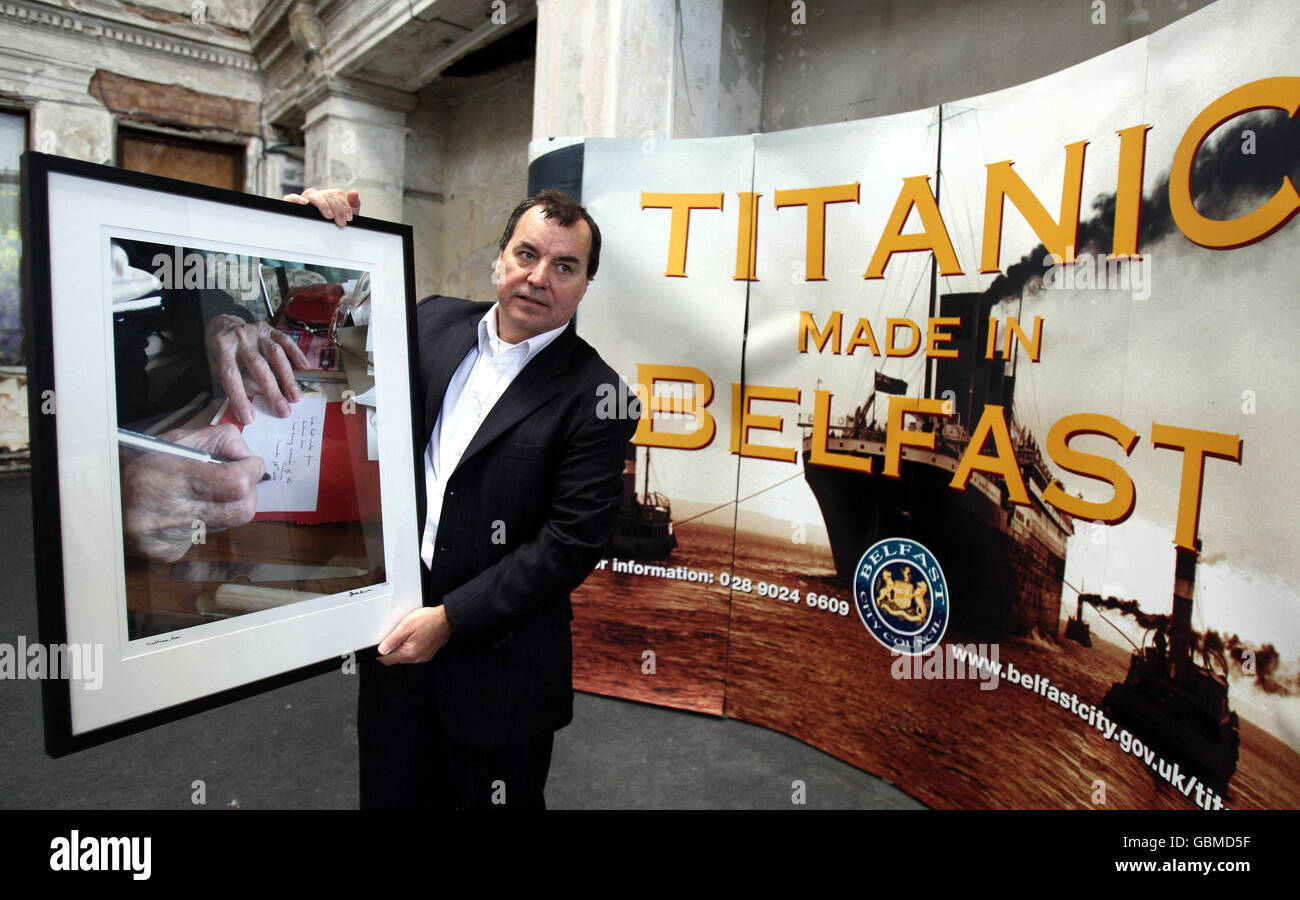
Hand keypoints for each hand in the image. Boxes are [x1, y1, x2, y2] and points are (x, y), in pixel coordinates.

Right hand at [121, 424, 264, 561]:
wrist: (101, 497)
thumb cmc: (142, 464)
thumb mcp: (177, 440)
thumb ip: (220, 441)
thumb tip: (250, 458)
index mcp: (169, 476)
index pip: (235, 483)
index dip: (251, 472)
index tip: (252, 465)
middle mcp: (168, 511)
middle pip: (241, 510)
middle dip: (248, 493)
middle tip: (239, 481)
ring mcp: (168, 537)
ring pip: (226, 525)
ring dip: (225, 508)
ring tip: (205, 494)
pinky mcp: (166, 553)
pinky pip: (205, 539)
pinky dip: (204, 524)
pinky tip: (184, 512)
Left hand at [204, 315, 307, 423]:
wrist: (222, 325)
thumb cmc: (221, 352)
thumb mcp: (217, 367)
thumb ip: (234, 381)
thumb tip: (252, 405)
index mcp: (223, 349)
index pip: (231, 375)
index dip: (239, 398)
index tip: (249, 418)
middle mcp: (240, 339)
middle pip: (258, 366)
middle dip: (272, 390)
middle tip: (283, 410)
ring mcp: (256, 332)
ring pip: (275, 354)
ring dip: (287, 377)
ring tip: (295, 397)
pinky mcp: (269, 329)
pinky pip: (286, 341)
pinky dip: (297, 355)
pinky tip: (305, 368)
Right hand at [282, 187, 359, 226]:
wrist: (321, 242)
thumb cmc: (332, 226)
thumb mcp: (345, 217)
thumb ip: (352, 205)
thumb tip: (354, 192)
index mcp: (328, 197)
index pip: (336, 194)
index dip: (344, 206)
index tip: (349, 218)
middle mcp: (316, 196)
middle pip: (326, 194)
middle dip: (337, 208)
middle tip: (342, 222)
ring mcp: (303, 199)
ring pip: (312, 194)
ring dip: (322, 204)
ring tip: (329, 216)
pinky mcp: (291, 205)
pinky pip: (290, 197)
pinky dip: (296, 198)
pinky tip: (305, 203)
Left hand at [377, 606, 452, 664]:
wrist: (446, 619)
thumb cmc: (429, 620)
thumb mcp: (406, 625)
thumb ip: (392, 639)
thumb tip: (381, 650)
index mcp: (409, 652)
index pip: (387, 660)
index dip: (378, 655)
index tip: (375, 649)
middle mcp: (416, 658)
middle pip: (396, 659)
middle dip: (390, 651)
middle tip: (390, 638)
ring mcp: (423, 657)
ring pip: (405, 657)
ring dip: (400, 650)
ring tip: (403, 636)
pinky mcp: (428, 654)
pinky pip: (414, 655)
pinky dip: (409, 649)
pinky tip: (412, 639)